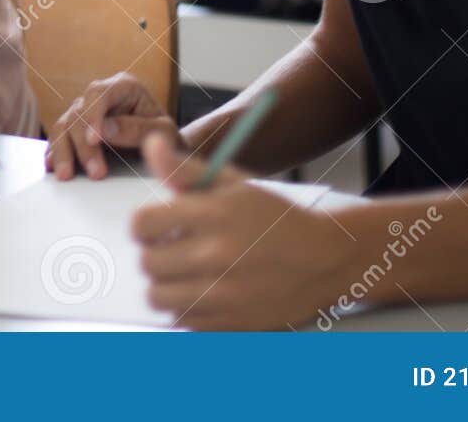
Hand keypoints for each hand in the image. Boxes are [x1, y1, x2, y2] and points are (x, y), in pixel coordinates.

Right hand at [46, 72, 179, 179]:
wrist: (166, 154)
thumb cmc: (168, 139)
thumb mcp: (165, 133)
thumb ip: (139, 129)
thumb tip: (105, 130)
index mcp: (123, 86)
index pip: (98, 93)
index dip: (92, 115)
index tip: (94, 140)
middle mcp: (100, 97)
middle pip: (78, 113)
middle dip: (83, 146)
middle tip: (96, 174)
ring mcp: (85, 114)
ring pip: (63, 127)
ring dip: (63, 152)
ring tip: (67, 176)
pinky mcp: (75, 133)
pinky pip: (58, 140)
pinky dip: (54, 154)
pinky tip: (53, 169)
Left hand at [131, 132, 357, 329]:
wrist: (325, 260)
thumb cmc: (276, 219)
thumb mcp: (233, 184)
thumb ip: (184, 168)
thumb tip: (150, 143)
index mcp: (214, 214)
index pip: (142, 224)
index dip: (144, 224)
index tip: (157, 225)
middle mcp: (216, 255)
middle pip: (146, 263)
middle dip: (154, 253)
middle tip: (173, 249)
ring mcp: (224, 294)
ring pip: (157, 297)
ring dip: (165, 284)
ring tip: (184, 273)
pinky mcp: (232, 324)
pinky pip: (181, 321)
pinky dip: (185, 309)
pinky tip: (202, 292)